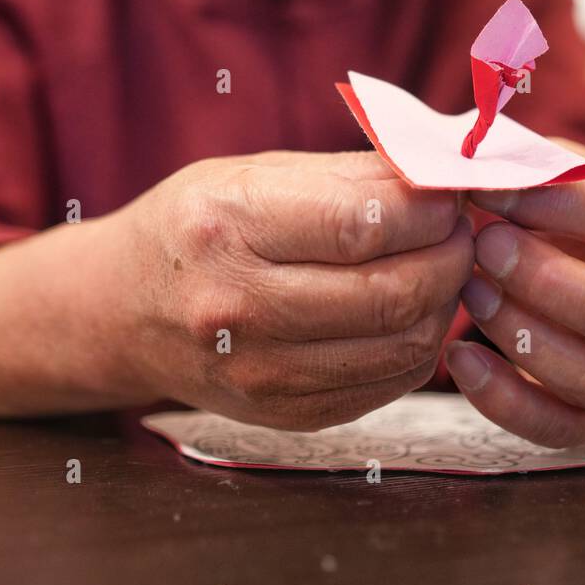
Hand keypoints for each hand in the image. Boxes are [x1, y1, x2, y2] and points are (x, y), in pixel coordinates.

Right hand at [119, 150, 473, 429]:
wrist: (121, 311)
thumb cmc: (195, 225)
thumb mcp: (252, 174)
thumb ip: (348, 174)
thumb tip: (440, 170)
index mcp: (228, 227)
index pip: (362, 223)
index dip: (429, 205)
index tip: (453, 186)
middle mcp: (238, 307)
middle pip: (392, 291)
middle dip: (452, 253)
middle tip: (462, 227)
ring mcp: (261, 374)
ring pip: (403, 344)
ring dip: (446, 300)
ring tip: (442, 263)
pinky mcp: (286, 414)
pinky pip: (388, 384)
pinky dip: (420, 343)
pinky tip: (414, 308)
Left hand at [445, 143, 584, 445]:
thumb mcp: (582, 174)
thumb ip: (541, 165)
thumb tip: (480, 163)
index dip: (561, 204)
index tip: (494, 187)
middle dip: (545, 282)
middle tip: (485, 245)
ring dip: (524, 337)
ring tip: (472, 291)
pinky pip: (564, 427)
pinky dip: (505, 400)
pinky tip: (461, 358)